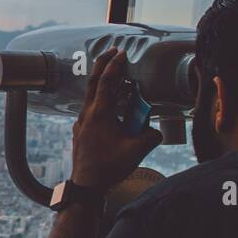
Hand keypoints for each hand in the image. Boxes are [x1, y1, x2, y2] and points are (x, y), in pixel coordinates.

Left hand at [69, 48, 162, 192]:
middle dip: (103, 64)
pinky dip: (101, 101)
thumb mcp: (137, 150)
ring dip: (104, 84)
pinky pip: (91, 109)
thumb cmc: (109, 167)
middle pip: (93, 82)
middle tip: (112, 51)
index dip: (115, 66)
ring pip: (91, 96)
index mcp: (99, 114)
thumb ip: (151, 136)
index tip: (122, 53)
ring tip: (119, 80)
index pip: (106, 82)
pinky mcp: (80, 131)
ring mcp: (81, 122)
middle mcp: (87, 114)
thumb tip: (156, 130)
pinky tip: (112, 107)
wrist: (86, 185)